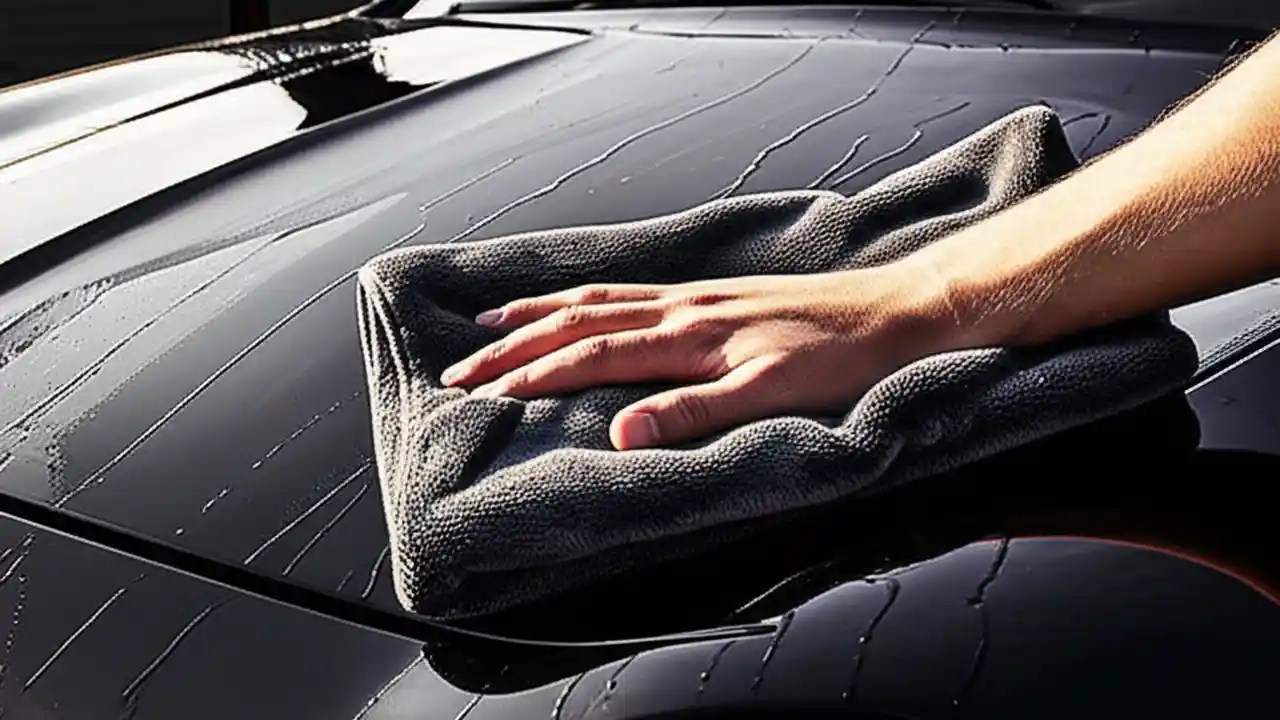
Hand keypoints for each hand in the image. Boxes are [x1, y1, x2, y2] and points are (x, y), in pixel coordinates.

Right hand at [440, 268, 955, 449]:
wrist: (896, 313)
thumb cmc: (841, 359)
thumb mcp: (771, 395)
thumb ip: (692, 413)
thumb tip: (621, 432)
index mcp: (689, 337)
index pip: (591, 354)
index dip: (533, 374)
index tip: (484, 392)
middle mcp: (682, 309)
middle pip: (579, 321)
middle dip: (516, 345)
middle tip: (463, 366)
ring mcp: (695, 298)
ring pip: (599, 299)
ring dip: (541, 312)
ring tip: (495, 322)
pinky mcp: (713, 297)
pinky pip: (629, 292)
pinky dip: (586, 298)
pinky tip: (581, 304)